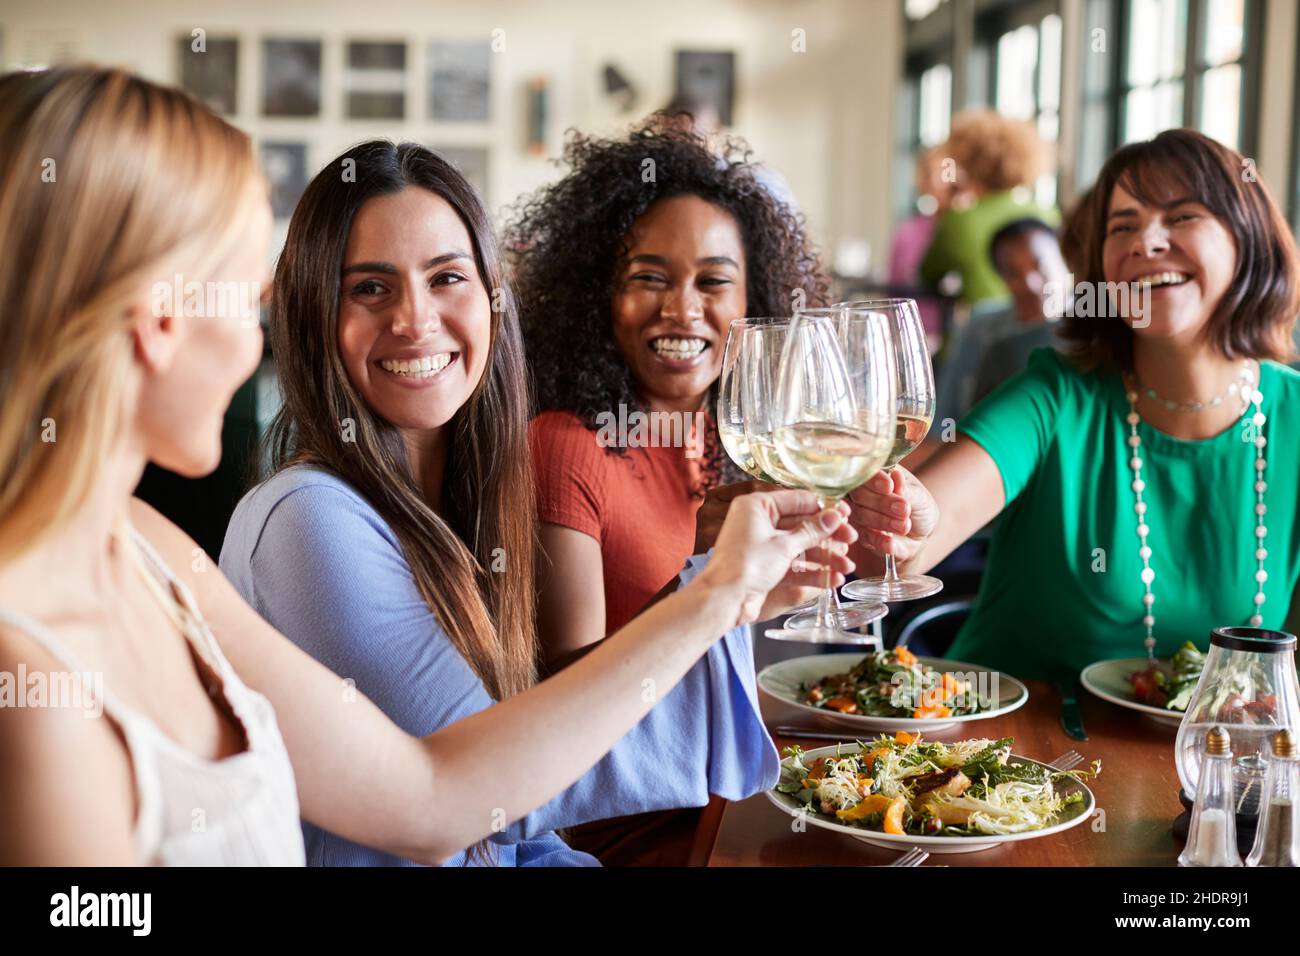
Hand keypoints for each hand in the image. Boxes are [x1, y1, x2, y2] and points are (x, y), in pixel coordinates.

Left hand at [698, 490, 852, 625]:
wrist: (724, 599)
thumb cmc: (746, 566)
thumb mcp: (784, 545)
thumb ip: (812, 530)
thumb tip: (834, 516)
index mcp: (757, 506)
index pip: (798, 500)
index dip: (824, 508)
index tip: (846, 514)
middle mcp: (757, 522)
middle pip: (801, 524)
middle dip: (828, 535)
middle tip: (851, 539)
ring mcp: (761, 545)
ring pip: (800, 546)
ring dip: (824, 557)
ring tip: (847, 567)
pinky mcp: (764, 566)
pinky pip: (792, 564)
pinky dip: (811, 572)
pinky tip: (832, 579)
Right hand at [846, 466, 937, 562]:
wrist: (924, 531)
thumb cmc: (920, 505)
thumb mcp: (919, 495)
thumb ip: (905, 489)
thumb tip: (894, 477)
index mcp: (875, 475)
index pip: (866, 474)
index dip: (874, 480)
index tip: (889, 487)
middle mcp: (862, 493)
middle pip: (859, 495)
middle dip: (882, 502)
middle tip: (904, 509)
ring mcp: (859, 515)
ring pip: (861, 516)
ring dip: (883, 521)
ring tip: (905, 525)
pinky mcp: (863, 536)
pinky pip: (865, 538)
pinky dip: (878, 540)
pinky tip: (890, 542)